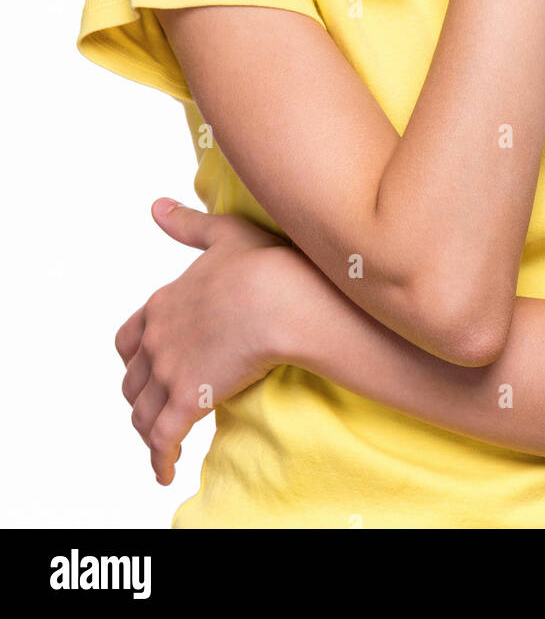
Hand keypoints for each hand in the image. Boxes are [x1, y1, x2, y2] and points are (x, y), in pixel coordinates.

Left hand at [114, 199, 291, 486]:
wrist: (282, 297)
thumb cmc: (263, 263)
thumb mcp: (223, 234)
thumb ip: (188, 224)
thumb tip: (156, 207)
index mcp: (163, 302)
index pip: (130, 338)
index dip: (137, 357)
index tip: (151, 368)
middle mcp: (157, 338)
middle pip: (133, 380)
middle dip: (142, 397)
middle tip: (160, 409)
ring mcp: (170, 371)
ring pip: (142, 412)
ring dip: (149, 431)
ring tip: (163, 444)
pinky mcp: (188, 400)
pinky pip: (162, 439)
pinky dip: (159, 459)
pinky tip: (166, 470)